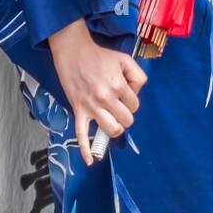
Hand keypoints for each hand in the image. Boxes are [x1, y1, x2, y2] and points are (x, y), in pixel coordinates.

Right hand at [48, 18, 146, 166]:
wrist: (73, 52)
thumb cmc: (100, 56)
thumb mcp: (126, 60)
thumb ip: (138, 77)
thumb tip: (135, 94)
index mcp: (118, 85)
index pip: (135, 105)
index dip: (132, 100)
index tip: (125, 93)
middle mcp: (106, 98)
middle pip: (126, 120)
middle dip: (126, 115)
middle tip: (119, 105)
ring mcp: (91, 107)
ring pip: (111, 130)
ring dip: (115, 128)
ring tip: (113, 120)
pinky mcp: (78, 111)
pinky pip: (81, 135)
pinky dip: (86, 149)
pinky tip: (91, 160)